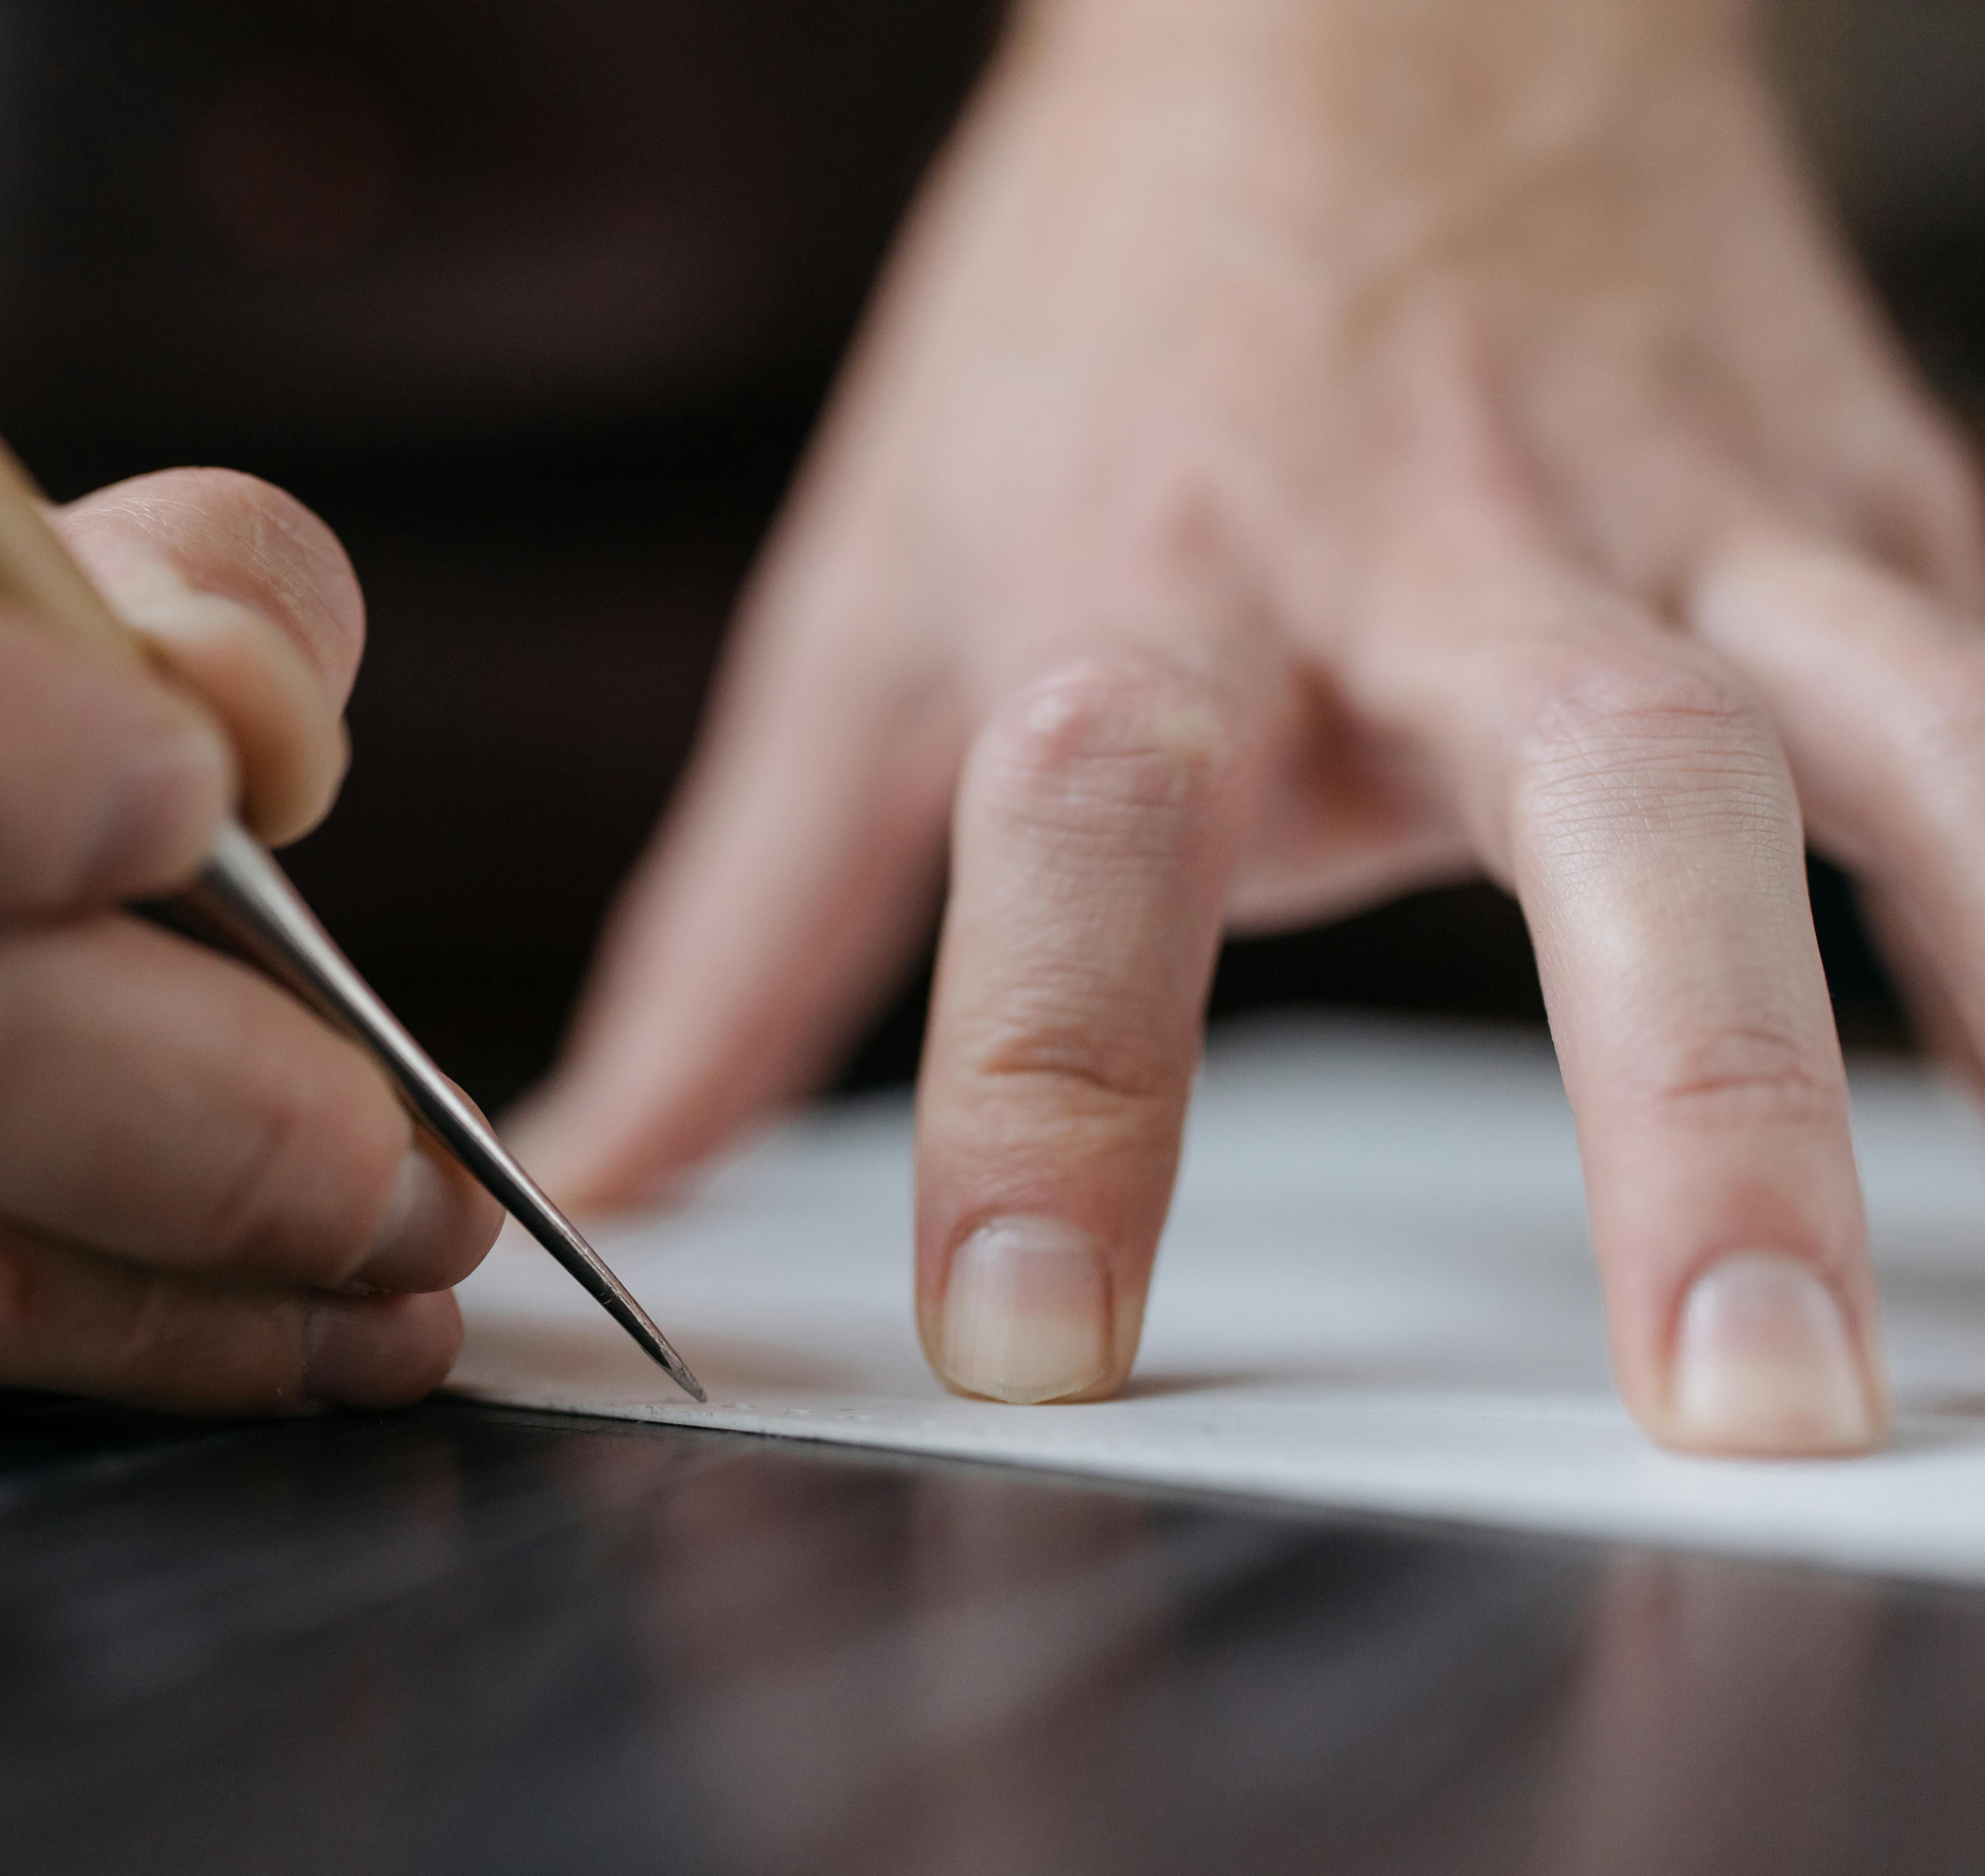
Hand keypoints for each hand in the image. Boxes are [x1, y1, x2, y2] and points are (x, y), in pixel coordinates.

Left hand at [522, 0, 1981, 1454]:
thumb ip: (741, 932)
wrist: (1360, 3)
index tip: (1032, 1339)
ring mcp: (1697, 522)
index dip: (1052, 1098)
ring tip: (1959, 1291)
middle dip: (1684, 1102)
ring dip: (1965, 992)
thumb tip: (586, 1170)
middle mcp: (1443, 565)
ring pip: (1896, 741)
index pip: (1084, 858)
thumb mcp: (867, 606)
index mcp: (1155, 603)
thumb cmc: (1087, 335)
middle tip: (1727, 1385)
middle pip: (1595, 810)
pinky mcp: (1869, 491)